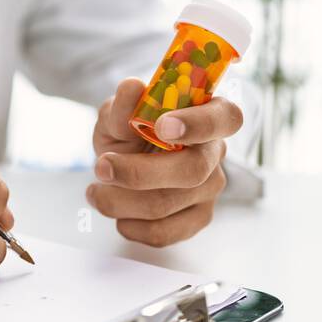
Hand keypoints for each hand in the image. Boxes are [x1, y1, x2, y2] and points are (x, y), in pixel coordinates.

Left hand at [88, 77, 242, 246]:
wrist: (121, 162)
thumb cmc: (127, 132)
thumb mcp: (118, 115)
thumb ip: (123, 105)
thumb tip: (132, 88)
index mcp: (208, 114)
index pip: (225, 118)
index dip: (198, 124)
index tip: (162, 126)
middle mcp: (214, 153)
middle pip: (192, 170)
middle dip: (139, 173)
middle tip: (101, 166)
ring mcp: (209, 189)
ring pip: (166, 204)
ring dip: (119, 201)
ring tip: (95, 190)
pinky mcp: (196, 218)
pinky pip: (163, 233)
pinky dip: (129, 224)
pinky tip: (115, 210)